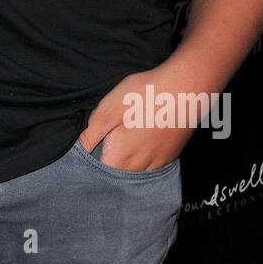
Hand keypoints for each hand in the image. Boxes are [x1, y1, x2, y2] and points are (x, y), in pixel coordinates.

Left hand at [77, 60, 207, 170]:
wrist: (185, 90)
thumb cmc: (144, 96)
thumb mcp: (108, 110)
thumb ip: (90, 134)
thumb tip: (77, 150)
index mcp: (119, 159)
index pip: (97, 173)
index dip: (90, 162)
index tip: (89, 150)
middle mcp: (138, 168)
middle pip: (116, 174)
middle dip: (108, 162)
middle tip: (107, 140)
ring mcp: (157, 164)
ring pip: (134, 171)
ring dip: (127, 161)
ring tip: (126, 139)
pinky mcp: (170, 157)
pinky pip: (151, 165)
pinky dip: (144, 158)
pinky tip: (143, 140)